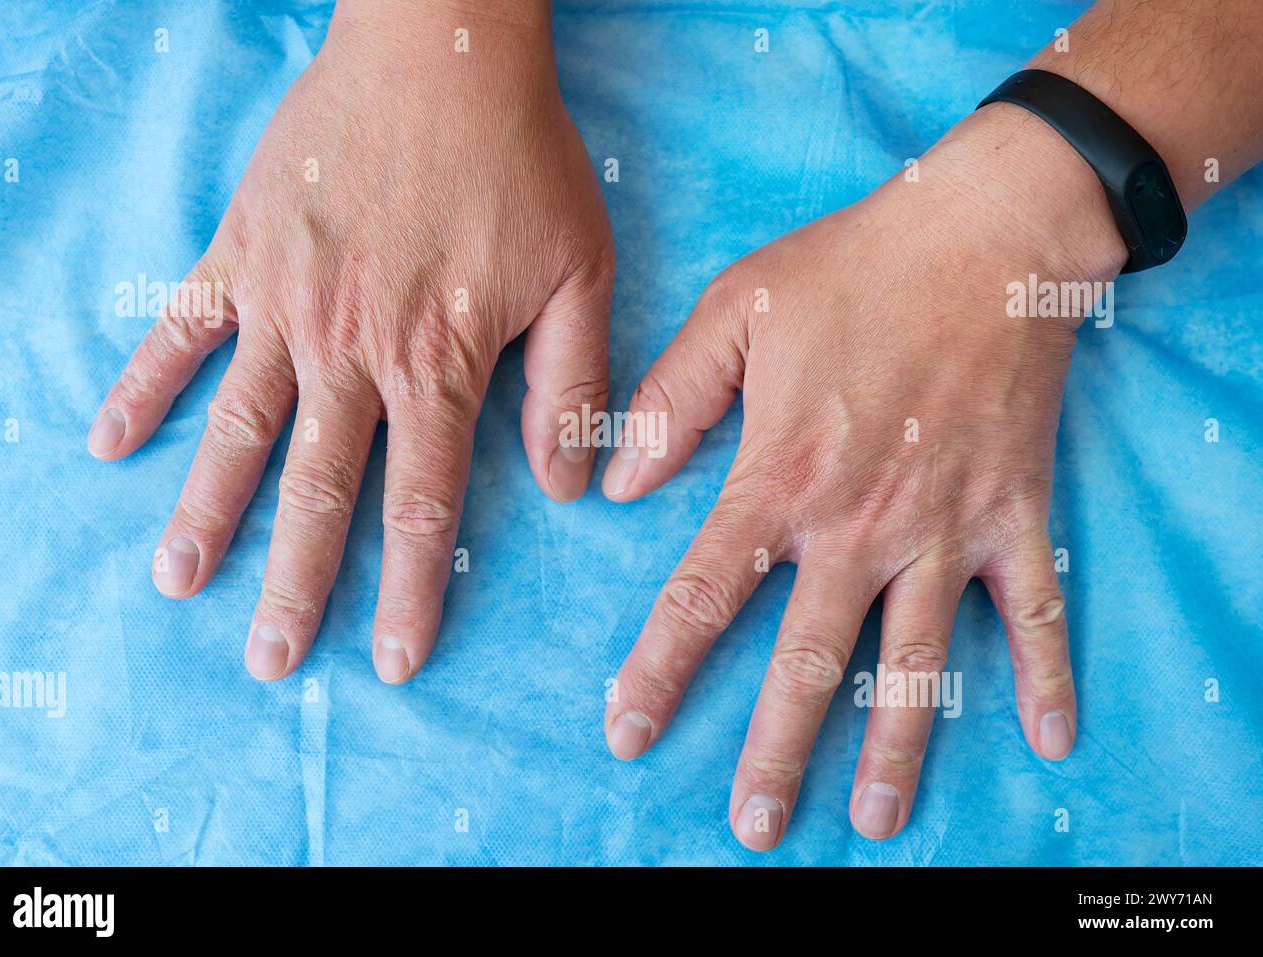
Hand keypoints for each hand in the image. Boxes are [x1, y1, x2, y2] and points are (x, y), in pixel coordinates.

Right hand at [87, 3, 612, 682]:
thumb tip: (561, 488)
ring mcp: (286, 304)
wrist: (443, 51)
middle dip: (296, 583)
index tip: (391, 662)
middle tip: (269, 659)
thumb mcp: (579, 275)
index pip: (421, 503)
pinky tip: (109, 444)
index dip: (409, 589)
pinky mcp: (242, 253)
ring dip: (208, 512)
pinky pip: (181, 330)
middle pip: (319, 489)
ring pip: (239, 430)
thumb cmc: (522, 162)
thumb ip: (569, 388)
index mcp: (437, 365)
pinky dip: (144, 386)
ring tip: (178, 583)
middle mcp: (351, 351)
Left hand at [600, 103, 1126, 847]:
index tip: (627, 733)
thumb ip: (669, 400)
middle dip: (777, 750)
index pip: (703, 598)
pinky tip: (1050, 737)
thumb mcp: (735, 309)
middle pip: (809, 662)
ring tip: (876, 819)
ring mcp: (943, 528)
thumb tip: (617, 485)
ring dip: (897, 746)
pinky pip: (1033, 608)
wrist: (987, 231)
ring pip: (916, 661)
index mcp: (780, 478)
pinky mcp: (1013, 513)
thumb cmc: (855, 265)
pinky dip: (1044, 671)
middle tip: (755, 825)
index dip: (659, 672)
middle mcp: (858, 524)